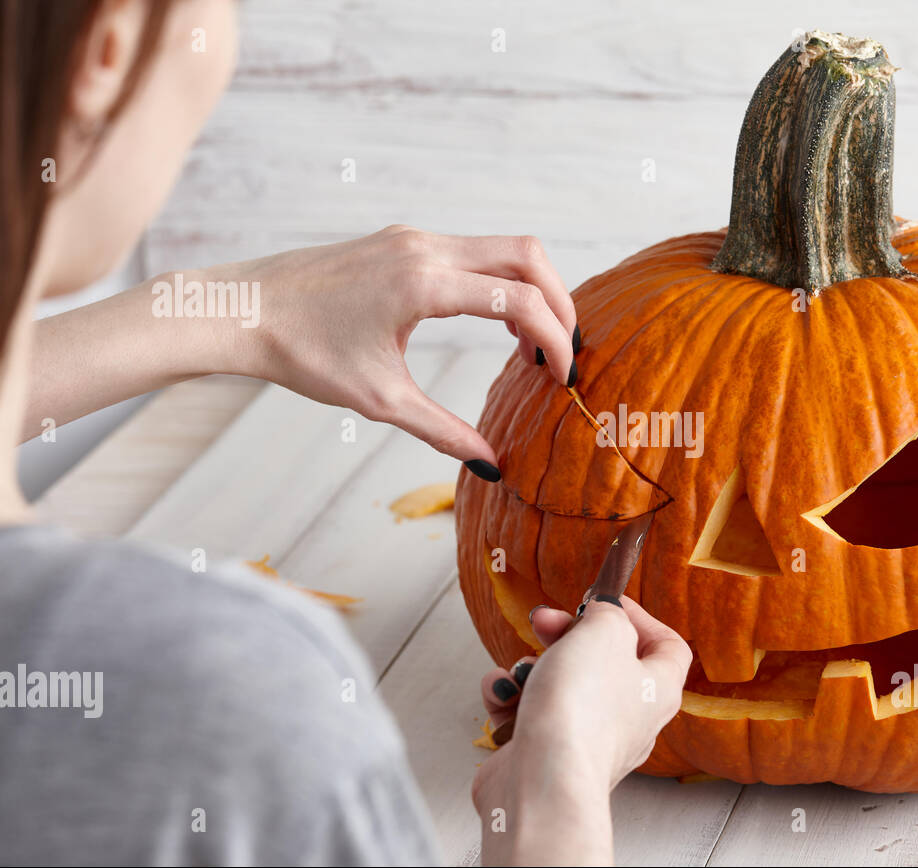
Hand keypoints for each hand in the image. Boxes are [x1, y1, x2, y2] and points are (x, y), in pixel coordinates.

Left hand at [25, 226, 577, 469]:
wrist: (239, 310)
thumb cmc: (301, 352)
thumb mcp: (380, 399)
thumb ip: (443, 430)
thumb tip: (490, 465)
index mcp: (424, 283)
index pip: (520, 301)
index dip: (555, 338)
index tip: (562, 375)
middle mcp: (425, 248)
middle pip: (527, 255)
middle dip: (559, 301)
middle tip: (563, 351)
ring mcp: (412, 238)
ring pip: (501, 248)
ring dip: (529, 291)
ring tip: (529, 345)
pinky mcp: (400, 242)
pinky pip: (471, 252)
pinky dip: (497, 283)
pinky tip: (491, 323)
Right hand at [471, 596, 690, 865]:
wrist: (541, 781)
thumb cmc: (582, 709)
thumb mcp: (605, 632)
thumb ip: (609, 614)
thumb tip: (603, 612)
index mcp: (658, 690)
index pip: (667, 647)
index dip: (639, 618)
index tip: (604, 603)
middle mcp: (629, 719)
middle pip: (603, 661)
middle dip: (567, 635)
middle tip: (543, 621)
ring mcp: (587, 740)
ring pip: (559, 686)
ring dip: (532, 667)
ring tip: (522, 671)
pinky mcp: (547, 756)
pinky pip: (529, 714)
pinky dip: (511, 698)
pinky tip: (502, 694)